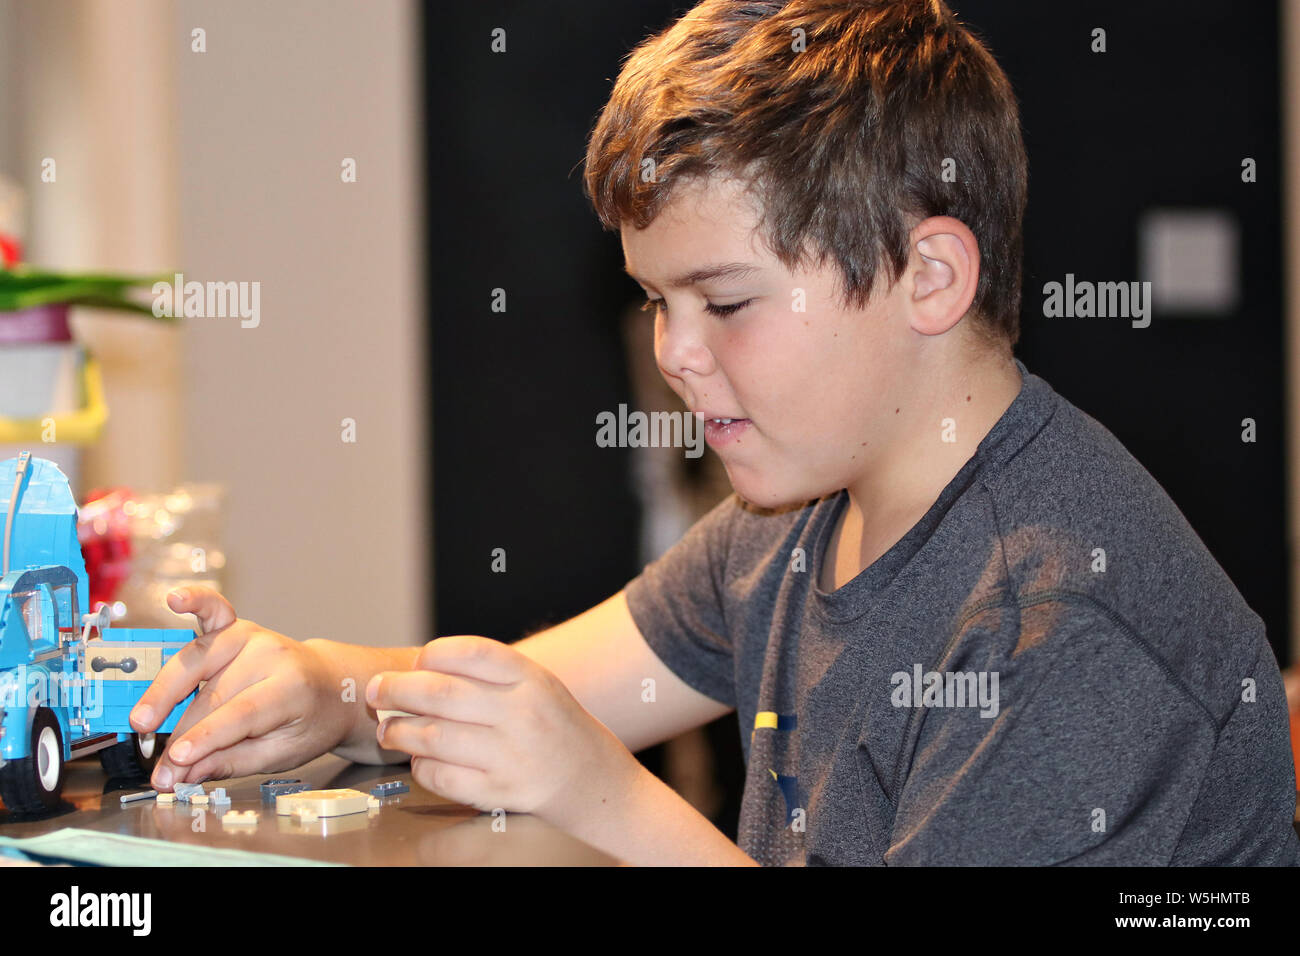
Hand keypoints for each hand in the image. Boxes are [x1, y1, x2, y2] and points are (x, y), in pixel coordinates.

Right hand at [130, 586, 351, 789]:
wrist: (333, 687)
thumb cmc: (311, 721)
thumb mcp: (284, 754)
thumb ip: (234, 762)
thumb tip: (185, 775)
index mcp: (292, 687)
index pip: (241, 713)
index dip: (205, 738)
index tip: (175, 761)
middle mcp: (271, 655)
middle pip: (213, 694)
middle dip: (181, 734)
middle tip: (160, 769)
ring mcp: (253, 636)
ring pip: (197, 661)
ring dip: (165, 692)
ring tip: (143, 722)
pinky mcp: (237, 627)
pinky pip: (213, 610)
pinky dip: (194, 601)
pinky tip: (176, 599)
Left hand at [367, 635, 638, 826]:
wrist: (593, 782)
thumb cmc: (554, 728)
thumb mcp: (536, 685)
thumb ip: (486, 676)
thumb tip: (417, 671)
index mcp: (531, 678)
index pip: (468, 652)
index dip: (430, 655)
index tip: (413, 664)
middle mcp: (522, 713)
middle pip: (441, 693)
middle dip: (396, 690)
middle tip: (377, 691)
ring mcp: (511, 755)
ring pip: (434, 736)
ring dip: (400, 731)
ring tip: (390, 730)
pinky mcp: (500, 792)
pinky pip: (442, 776)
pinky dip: (421, 766)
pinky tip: (421, 759)